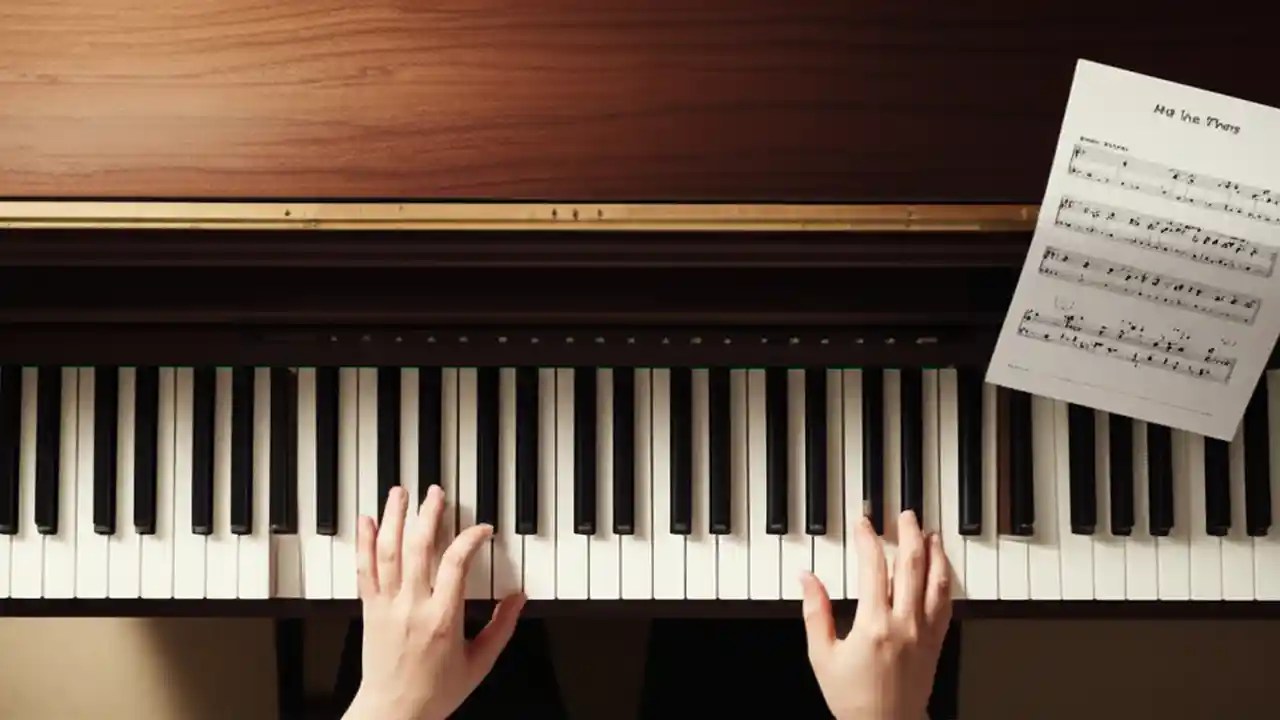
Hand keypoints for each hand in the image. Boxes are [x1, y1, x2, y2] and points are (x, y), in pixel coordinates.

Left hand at [344, 484, 526, 719]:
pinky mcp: (369, 609)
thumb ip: (502, 626)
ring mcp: (387, 606)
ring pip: (387, 551)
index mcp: (442, 619)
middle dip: (427, 514)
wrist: (393, 712)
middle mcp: (412, 607)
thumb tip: (519, 598)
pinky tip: (367, 521)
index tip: (482, 530)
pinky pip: (363, 569)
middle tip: (436, 493)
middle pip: (418, 547)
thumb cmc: (435, 692)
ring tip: (400, 493)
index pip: (457, 563)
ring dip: (393, 518)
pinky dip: (364, 542)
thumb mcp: (481, 662)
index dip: (470, 538)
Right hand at [800, 511, 952, 719]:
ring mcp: (925, 632)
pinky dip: (945, 580)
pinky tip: (942, 569)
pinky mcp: (936, 642)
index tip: (863, 523)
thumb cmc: (852, 698)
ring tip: (930, 533)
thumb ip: (815, 612)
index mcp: (874, 624)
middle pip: (912, 565)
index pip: (874, 567)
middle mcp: (904, 624)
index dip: (868, 539)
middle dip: (909, 534)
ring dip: (935, 552)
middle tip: (904, 515)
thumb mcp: (821, 655)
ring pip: (936, 581)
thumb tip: (807, 578)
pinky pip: (946, 604)